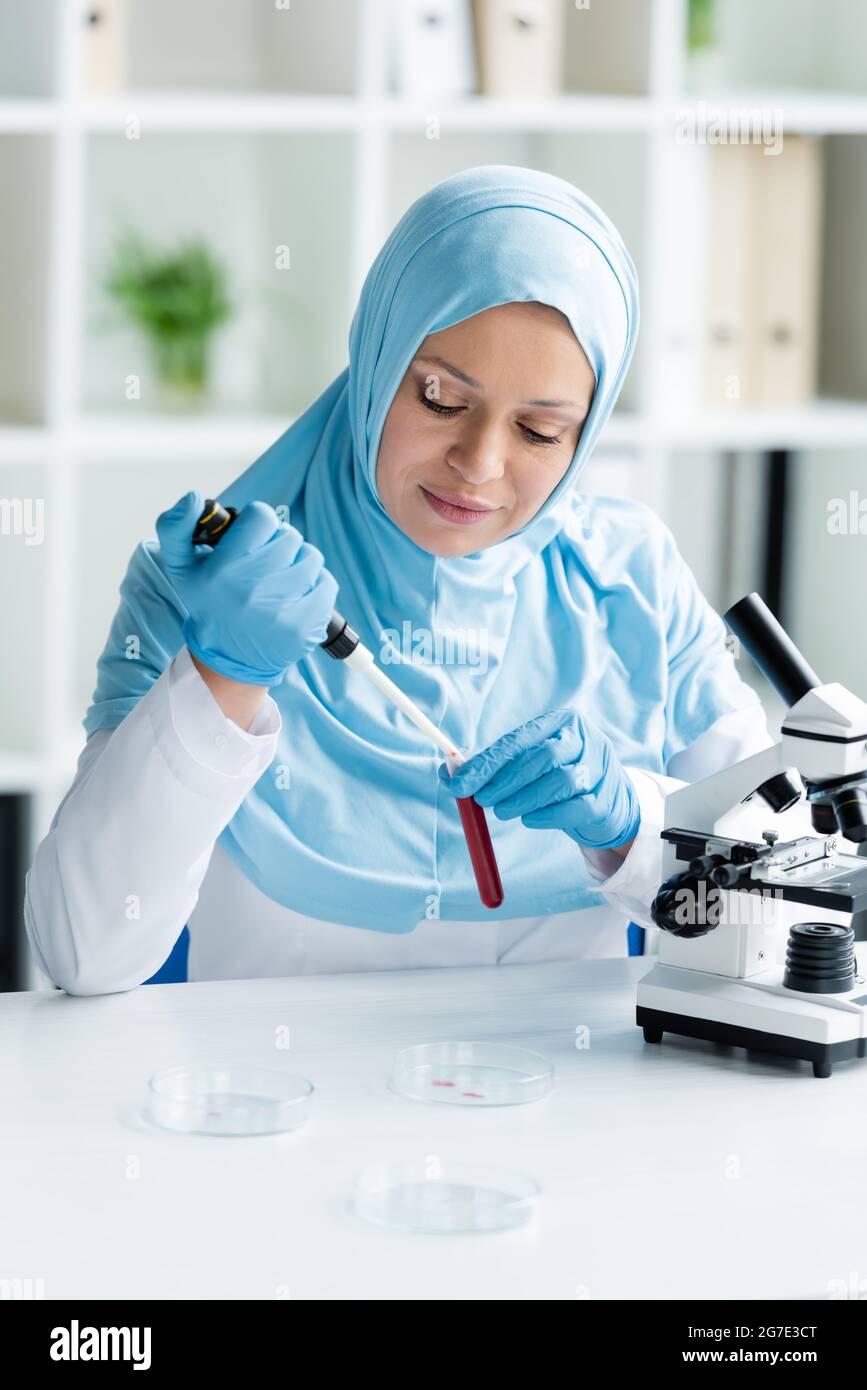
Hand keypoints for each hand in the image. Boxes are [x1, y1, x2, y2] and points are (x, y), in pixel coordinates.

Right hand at [155, 490, 338, 685]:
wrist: (230, 656)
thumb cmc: (210, 603)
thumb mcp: (180, 567)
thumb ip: (175, 526)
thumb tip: (192, 496)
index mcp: (223, 571)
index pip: (262, 516)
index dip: (258, 522)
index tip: (252, 538)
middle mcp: (253, 590)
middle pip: (290, 536)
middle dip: (279, 544)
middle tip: (265, 562)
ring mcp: (283, 610)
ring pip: (311, 557)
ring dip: (298, 562)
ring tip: (280, 580)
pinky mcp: (306, 626)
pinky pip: (326, 583)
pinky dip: (315, 585)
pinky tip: (295, 596)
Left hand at [439, 708, 639, 851]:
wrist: (605, 798)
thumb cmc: (556, 774)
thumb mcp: (526, 761)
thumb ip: (490, 764)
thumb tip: (446, 773)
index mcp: (561, 721)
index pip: (519, 739)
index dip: (487, 762)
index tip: (460, 783)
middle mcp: (585, 739)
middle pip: (542, 757)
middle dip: (506, 781)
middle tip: (482, 799)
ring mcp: (599, 769)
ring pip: (561, 782)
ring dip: (524, 800)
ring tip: (503, 811)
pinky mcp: (604, 800)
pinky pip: (575, 808)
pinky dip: (547, 816)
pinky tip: (530, 820)